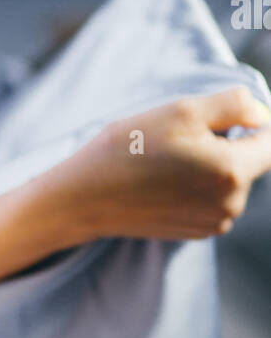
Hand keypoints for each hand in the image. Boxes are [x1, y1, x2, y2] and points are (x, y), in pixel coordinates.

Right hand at [71, 86, 270, 241]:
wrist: (85, 197)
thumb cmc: (129, 149)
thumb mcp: (182, 110)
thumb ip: (234, 105)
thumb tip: (261, 114)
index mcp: (233, 171)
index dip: (251, 123)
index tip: (220, 119)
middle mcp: (231, 204)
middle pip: (249, 161)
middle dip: (225, 144)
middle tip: (179, 138)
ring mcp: (213, 223)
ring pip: (229, 181)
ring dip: (209, 165)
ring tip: (167, 160)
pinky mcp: (196, 232)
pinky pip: (211, 200)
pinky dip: (195, 186)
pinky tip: (163, 181)